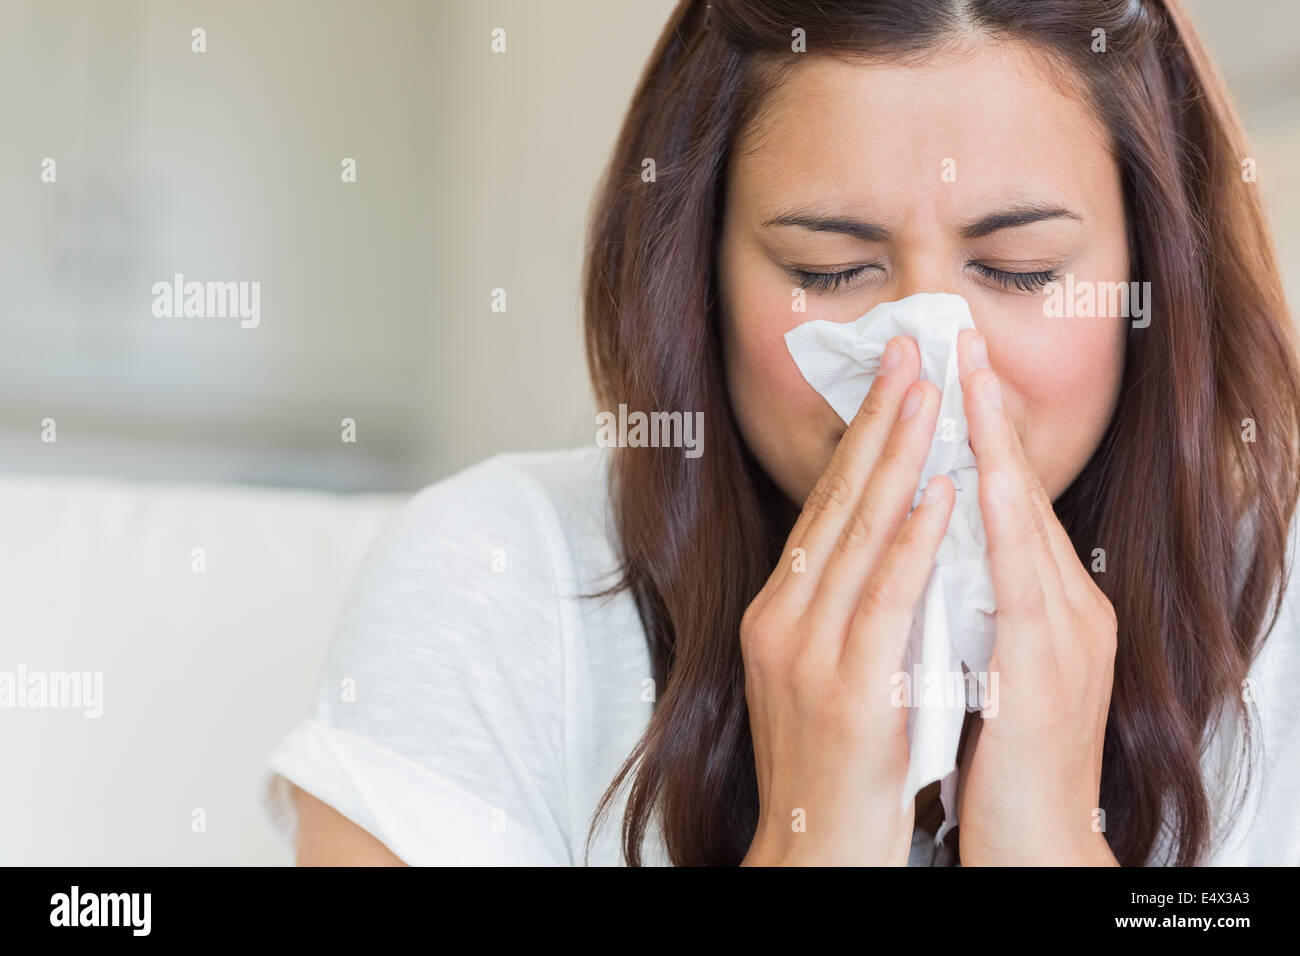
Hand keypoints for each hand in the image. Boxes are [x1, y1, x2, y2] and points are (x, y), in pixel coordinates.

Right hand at [740, 335, 954, 865]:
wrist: (815, 849)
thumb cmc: (831, 767)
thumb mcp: (819, 671)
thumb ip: (839, 608)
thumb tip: (877, 546)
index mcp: (778, 612)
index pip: (824, 509)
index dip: (859, 441)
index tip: (890, 382)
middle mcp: (781, 618)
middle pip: (836, 503)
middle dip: (877, 421)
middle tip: (910, 351)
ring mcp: (807, 649)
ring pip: (858, 534)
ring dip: (898, 455)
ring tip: (930, 391)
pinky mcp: (846, 684)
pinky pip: (886, 594)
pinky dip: (914, 536)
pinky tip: (939, 487)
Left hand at [952, 328, 1119, 865]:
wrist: (1034, 843)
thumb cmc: (999, 760)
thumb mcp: (982, 661)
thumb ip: (968, 602)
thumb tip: (927, 549)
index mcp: (1044, 604)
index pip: (1005, 500)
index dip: (979, 435)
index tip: (949, 373)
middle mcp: (1064, 605)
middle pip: (1020, 490)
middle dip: (987, 412)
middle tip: (959, 340)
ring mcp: (1063, 632)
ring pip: (1023, 517)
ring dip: (992, 442)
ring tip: (967, 375)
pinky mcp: (1046, 668)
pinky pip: (1018, 580)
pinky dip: (996, 524)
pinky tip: (972, 479)